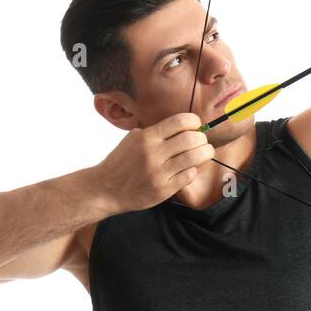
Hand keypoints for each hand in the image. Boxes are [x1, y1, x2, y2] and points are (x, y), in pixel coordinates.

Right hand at [90, 112, 214, 214]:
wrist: (105, 189)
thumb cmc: (121, 163)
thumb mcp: (133, 139)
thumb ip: (155, 132)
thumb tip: (182, 126)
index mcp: (147, 137)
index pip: (180, 121)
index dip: (194, 121)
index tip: (195, 125)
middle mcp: (154, 153)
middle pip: (192, 139)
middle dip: (202, 139)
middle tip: (201, 142)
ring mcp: (159, 172)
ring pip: (195, 157)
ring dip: (205, 153)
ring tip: (203, 153)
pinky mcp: (164, 189)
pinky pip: (189, 175)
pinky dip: (193, 170)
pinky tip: (188, 169)